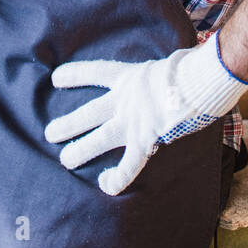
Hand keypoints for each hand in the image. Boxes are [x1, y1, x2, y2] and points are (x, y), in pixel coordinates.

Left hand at [43, 32, 247, 195]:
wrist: (198, 81)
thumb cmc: (191, 69)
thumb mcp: (169, 62)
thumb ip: (164, 71)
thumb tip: (179, 65)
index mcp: (131, 77)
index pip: (97, 72)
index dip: (76, 75)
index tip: (56, 78)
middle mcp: (126, 100)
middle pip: (90, 112)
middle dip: (69, 123)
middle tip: (49, 133)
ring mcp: (133, 121)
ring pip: (100, 139)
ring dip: (81, 150)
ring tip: (64, 160)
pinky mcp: (145, 140)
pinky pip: (128, 164)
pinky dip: (117, 177)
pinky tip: (105, 185)